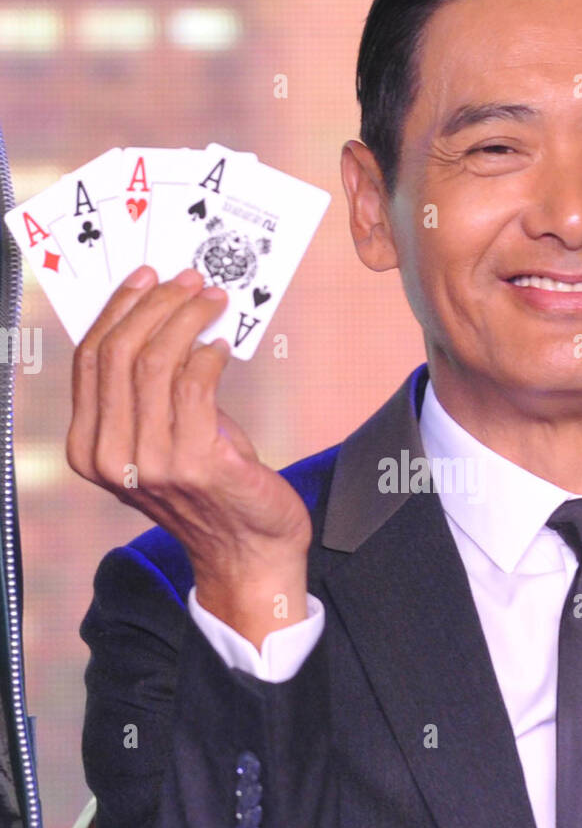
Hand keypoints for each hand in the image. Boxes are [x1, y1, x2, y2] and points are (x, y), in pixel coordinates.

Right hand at [66, 266, 310, 634]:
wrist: (248, 551)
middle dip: (156, 304)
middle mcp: (110, 458)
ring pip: (156, 361)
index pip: (90, 360)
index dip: (117, 309)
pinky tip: (223, 345)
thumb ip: (147, 390)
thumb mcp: (160, 437)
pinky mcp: (196, 462)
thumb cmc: (209, 488)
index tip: (146, 277)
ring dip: (188, 318)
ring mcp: (151, 463)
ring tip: (213, 300)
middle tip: (189, 279)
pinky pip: (195, 383)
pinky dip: (211, 354)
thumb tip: (162, 313)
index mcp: (88, 449)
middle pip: (119, 353)